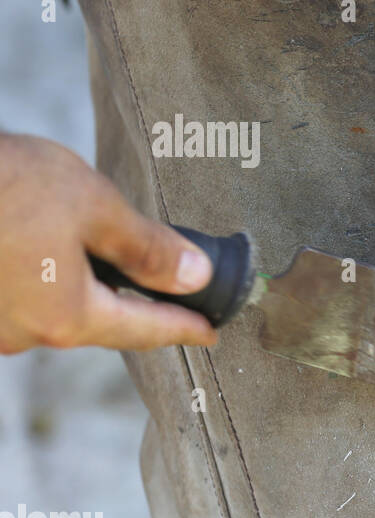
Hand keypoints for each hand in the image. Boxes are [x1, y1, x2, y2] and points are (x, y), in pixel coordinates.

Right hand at [0, 133, 217, 353]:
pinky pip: (18, 298)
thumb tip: (194, 276)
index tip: (210, 334)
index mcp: (66, 317)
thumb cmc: (3, 183)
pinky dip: (39, 277)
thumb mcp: (94, 206)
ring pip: (52, 310)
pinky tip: (39, 244)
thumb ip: (148, 249)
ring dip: (78, 286)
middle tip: (165, 287)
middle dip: (129, 301)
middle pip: (97, 322)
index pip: (144, 329)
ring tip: (90, 249)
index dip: (183, 328)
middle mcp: (23, 334)